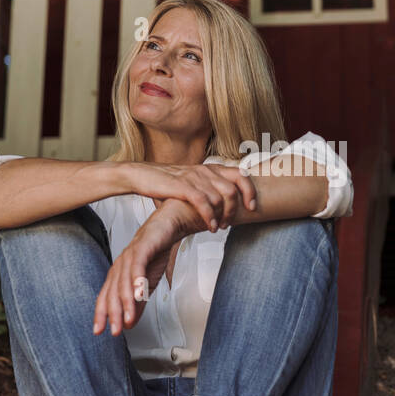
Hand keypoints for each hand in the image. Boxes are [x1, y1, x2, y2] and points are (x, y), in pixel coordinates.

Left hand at [93, 200, 203, 334]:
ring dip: (126, 303)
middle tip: (115, 331)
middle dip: (113, 314)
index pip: (106, 297)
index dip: (102, 314)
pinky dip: (137, 280)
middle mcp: (120, 265)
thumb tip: (130, 322)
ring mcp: (129, 256)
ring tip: (128, 318)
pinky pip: (137, 266)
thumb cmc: (156, 251)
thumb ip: (139, 303)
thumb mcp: (148, 283)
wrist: (169, 225)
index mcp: (119, 274)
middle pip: (112, 292)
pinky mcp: (142, 247)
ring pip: (124, 282)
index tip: (100, 331)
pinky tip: (140, 294)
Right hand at [120, 162, 256, 231]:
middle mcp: (206, 170)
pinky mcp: (183, 186)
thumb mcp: (193, 182)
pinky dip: (211, 217)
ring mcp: (195, 177)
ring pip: (221, 198)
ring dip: (223, 216)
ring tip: (219, 227)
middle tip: (230, 223)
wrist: (142, 175)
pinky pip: (204, 203)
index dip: (250, 191)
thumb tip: (223, 205)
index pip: (240, 175)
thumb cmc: (167, 182)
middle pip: (234, 189)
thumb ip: (208, 190)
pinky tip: (211, 227)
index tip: (252, 207)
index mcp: (210, 168)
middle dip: (236, 209)